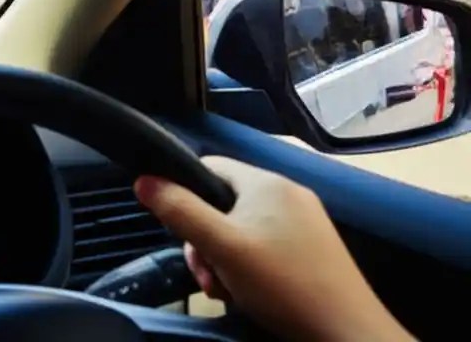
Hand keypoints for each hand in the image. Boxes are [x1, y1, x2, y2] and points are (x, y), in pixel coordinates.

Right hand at [135, 157, 412, 341]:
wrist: (346, 333)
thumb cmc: (284, 285)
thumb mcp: (222, 247)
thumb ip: (180, 211)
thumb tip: (144, 180)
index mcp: (267, 182)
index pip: (209, 168)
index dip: (184, 195)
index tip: (181, 232)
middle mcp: (288, 194)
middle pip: (222, 204)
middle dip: (204, 240)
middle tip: (207, 274)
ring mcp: (304, 222)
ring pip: (241, 229)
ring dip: (223, 259)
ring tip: (228, 289)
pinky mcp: (312, 249)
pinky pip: (264, 246)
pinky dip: (248, 267)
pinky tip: (249, 293)